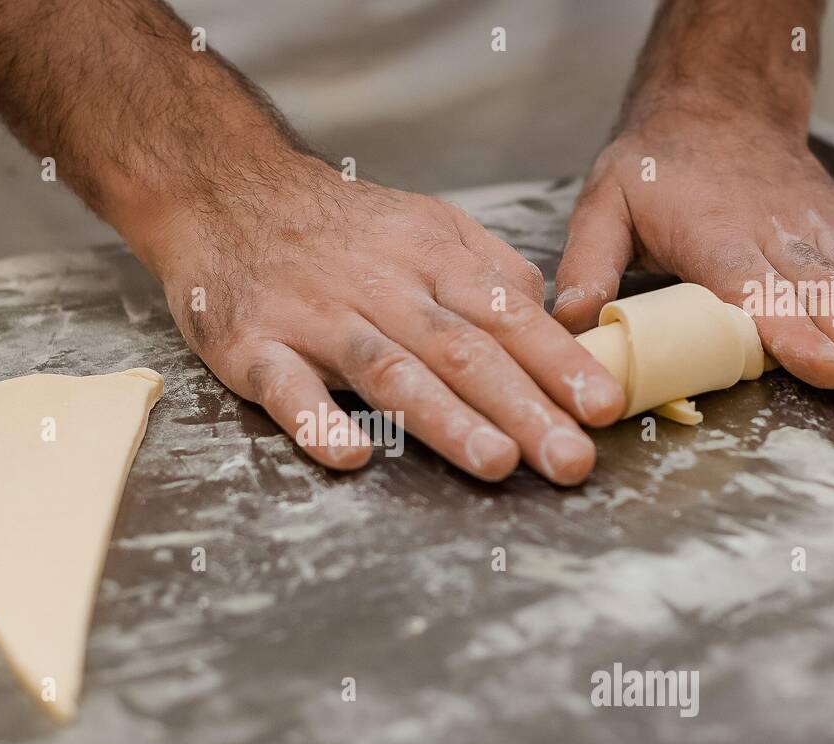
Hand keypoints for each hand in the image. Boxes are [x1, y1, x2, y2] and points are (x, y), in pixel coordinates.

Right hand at [145, 155, 625, 483]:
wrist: (229, 190)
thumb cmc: (340, 227)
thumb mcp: (426, 224)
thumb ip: (488, 269)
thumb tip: (547, 315)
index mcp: (431, 259)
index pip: (508, 316)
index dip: (559, 364)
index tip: (604, 408)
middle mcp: (382, 290)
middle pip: (462, 350)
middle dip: (523, 407)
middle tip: (571, 460)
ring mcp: (316, 319)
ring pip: (388, 370)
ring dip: (444, 418)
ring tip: (495, 463)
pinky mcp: (253, 346)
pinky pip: (286, 387)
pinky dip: (317, 420)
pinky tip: (352, 456)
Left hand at [553, 110, 833, 406]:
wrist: (713, 104)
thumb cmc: (654, 165)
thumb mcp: (603, 205)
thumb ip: (588, 265)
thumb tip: (571, 324)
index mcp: (716, 239)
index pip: (756, 293)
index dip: (792, 333)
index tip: (827, 368)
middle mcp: (775, 237)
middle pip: (821, 297)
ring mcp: (814, 232)